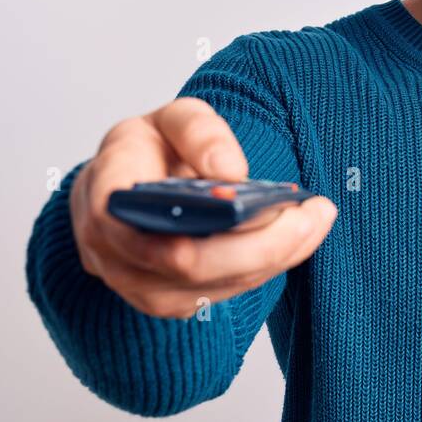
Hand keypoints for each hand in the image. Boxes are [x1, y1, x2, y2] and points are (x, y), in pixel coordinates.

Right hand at [69, 97, 336, 318]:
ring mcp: (139, 285)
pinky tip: (297, 237)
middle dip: (264, 242)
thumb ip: (200, 131)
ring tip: (316, 218)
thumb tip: (231, 172)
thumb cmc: (148, 151)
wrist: (127, 187)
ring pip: (215, 286)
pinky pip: (224, 293)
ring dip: (275, 256)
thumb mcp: (171, 119)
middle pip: (191, 265)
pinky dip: (267, 265)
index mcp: (106, 194)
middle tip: (316, 213)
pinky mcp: (169, 302)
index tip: (267, 205)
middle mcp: (113, 251)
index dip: (206, 224)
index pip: (141, 222)